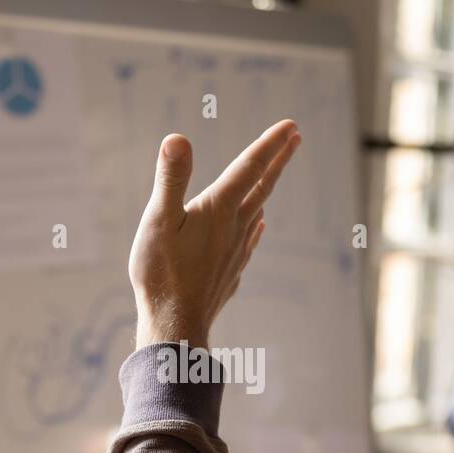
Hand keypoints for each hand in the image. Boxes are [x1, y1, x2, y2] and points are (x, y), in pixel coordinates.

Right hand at [128, 119, 301, 348]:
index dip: (270, 143)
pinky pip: (249, 241)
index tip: (291, 125)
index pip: (249, 167)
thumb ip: (171, 179)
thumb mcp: (158, 221)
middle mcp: (235, 228)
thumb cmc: (162, 274)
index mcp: (219, 209)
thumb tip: (177, 139)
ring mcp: (236, 252)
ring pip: (257, 212)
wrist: (176, 327)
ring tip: (272, 177)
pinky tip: (257, 226)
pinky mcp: (230, 272)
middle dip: (278, 160)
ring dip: (266, 190)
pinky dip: (256, 225)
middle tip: (294, 138)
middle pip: (262, 187)